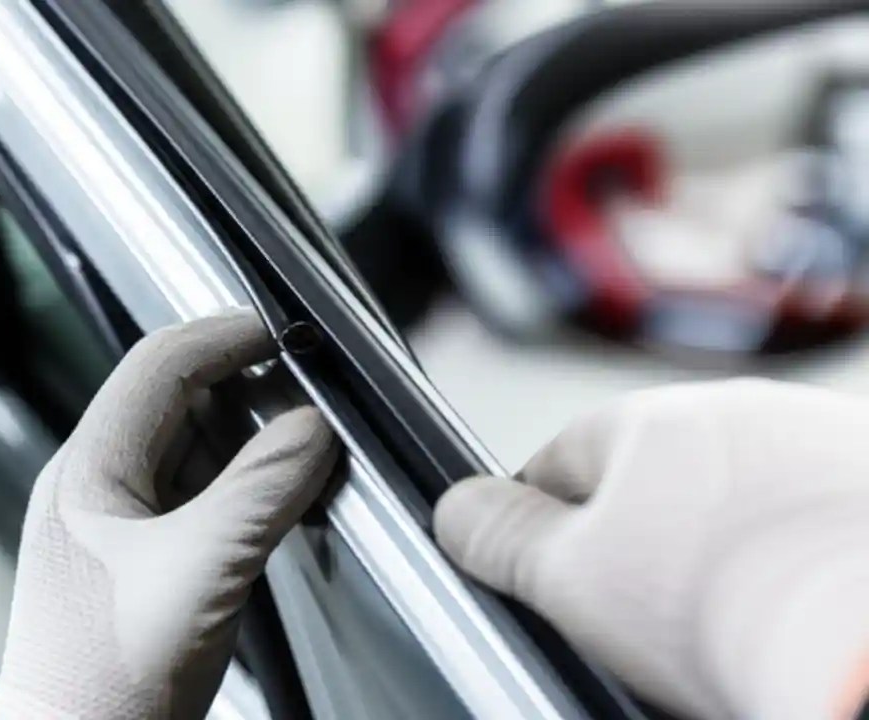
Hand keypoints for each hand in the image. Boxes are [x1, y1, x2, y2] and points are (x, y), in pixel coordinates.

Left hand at [0, 309, 338, 719]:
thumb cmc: (105, 679)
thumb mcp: (201, 572)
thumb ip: (262, 491)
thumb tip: (312, 430)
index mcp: (87, 471)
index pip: (158, 365)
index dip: (224, 337)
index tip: (281, 334)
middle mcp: (94, 486)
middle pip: (176, 401)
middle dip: (245, 389)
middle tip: (308, 394)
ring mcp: (114, 523)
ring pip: (190, 449)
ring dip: (248, 441)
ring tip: (303, 448)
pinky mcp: (139, 559)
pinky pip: (195, 496)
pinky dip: (241, 486)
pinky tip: (277, 499)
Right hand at [434, 379, 868, 719]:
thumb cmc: (739, 610)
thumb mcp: (575, 583)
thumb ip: (500, 538)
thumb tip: (452, 509)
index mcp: (654, 420)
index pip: (560, 462)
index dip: (542, 527)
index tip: (550, 579)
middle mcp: (746, 411)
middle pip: (658, 479)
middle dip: (644, 541)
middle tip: (649, 621)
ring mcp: (829, 444)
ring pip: (742, 499)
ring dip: (727, 547)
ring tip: (736, 623)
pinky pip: (813, 522)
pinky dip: (800, 560)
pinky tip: (797, 612)